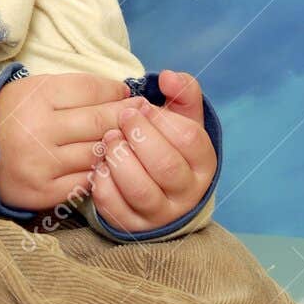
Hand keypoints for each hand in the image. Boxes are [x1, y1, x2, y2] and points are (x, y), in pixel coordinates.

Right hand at [0, 71, 131, 210]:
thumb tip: (122, 93)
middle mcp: (39, 130)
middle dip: (127, 115)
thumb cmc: (12, 115)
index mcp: (36, 97)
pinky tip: (106, 163)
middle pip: (100, 121)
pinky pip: (86, 180)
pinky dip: (99, 171)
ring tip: (129, 139)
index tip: (129, 93)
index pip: (92, 90)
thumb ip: (76, 90)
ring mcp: (41, 164)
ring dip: (118, 145)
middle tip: (143, 113)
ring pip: (98, 152)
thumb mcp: (36, 89)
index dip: (117, 91)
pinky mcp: (43, 191)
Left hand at [88, 69, 215, 232]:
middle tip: (122, 120)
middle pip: (165, 165)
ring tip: (109, 140)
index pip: (189, 139)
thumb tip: (169, 76)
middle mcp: (187, 193)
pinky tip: (100, 165)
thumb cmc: (167, 143)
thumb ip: (182, 91)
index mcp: (203, 164)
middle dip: (139, 137)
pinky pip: (115, 208)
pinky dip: (103, 183)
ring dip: (120, 160)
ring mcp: (161, 214)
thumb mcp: (182, 117)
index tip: (142, 107)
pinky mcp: (133, 226)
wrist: (157, 186)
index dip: (162, 119)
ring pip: (140, 190)